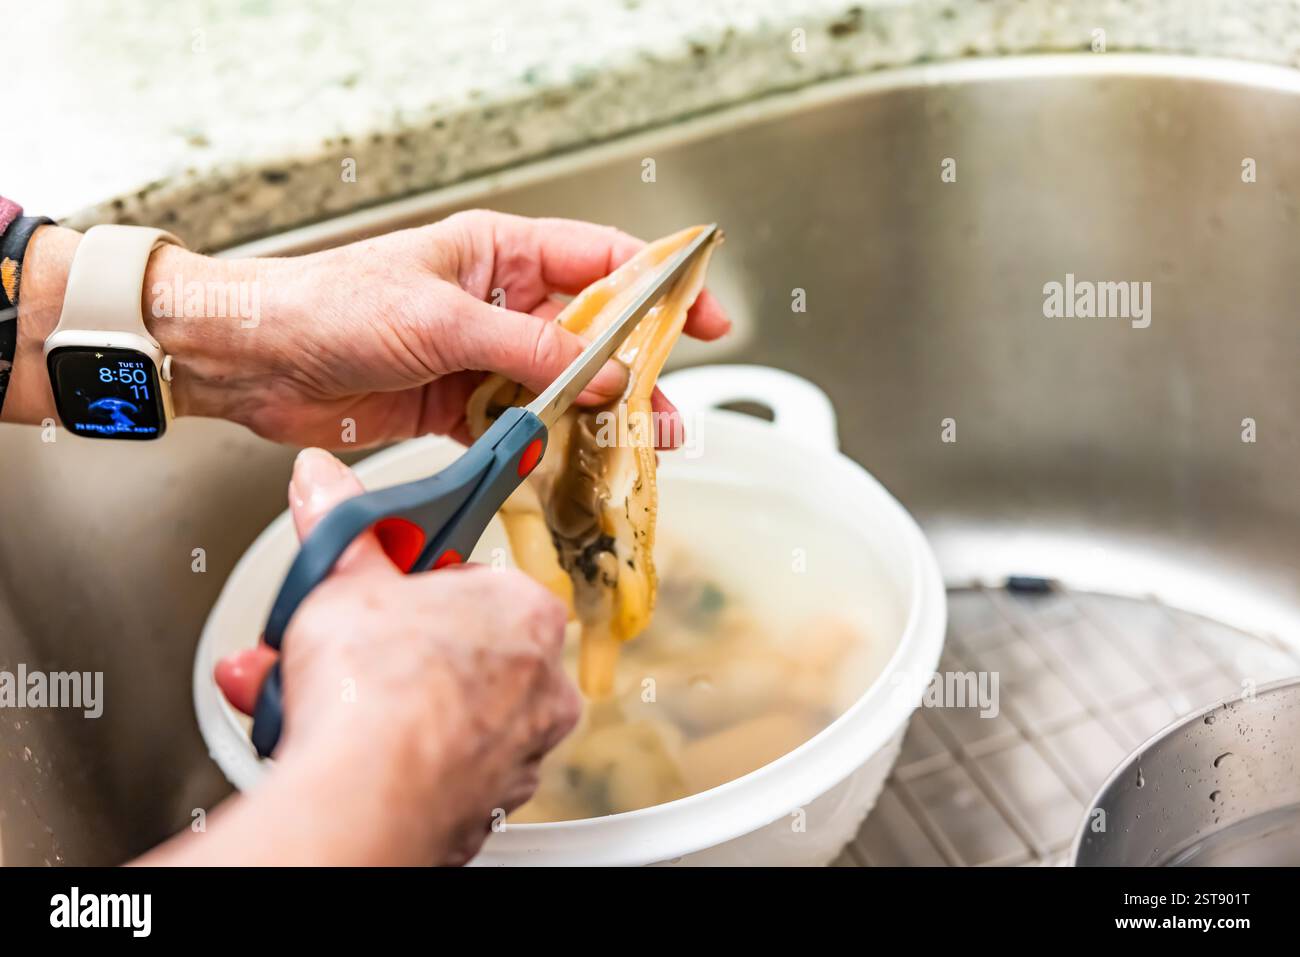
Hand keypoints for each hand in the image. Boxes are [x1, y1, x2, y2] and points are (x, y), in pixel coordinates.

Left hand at [152, 210, 728, 447]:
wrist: (252, 359)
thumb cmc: (329, 307)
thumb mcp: (442, 319)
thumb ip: (532, 350)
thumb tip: (610, 375)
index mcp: (498, 254)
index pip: (601, 261)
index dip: (659, 288)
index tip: (704, 318)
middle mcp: (497, 304)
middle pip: (592, 336)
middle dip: (636, 374)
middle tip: (668, 413)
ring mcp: (480, 358)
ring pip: (561, 390)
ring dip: (597, 421)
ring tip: (635, 449)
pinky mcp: (456, 407)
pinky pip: (519, 429)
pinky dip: (547, 450)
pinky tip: (572, 469)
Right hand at [211, 448, 579, 864]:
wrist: (366, 797)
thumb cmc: (379, 689)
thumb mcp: (343, 576)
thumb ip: (338, 527)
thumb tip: (324, 481)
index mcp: (526, 614)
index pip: (472, 582)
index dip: (409, 585)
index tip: (375, 586)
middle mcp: (538, 688)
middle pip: (447, 652)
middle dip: (371, 648)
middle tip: (322, 643)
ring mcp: (513, 754)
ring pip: (429, 714)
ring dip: (358, 701)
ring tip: (292, 691)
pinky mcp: (477, 809)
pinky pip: (420, 768)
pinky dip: (371, 754)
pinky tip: (319, 744)